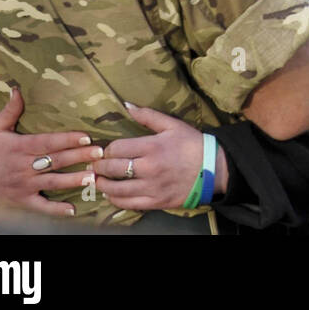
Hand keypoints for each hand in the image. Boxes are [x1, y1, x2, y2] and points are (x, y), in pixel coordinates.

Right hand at [0, 87, 99, 217]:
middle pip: (55, 161)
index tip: (86, 136)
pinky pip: (40, 206)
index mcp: (20, 147)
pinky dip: (55, 210)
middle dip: (79, 157)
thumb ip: (10, 110)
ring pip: (52, 182)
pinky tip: (72, 210)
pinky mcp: (21, 200)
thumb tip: (17, 88)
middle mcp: (24, 167)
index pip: (48, 142)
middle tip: (99, 153)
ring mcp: (23, 185)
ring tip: (92, 177)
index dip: (67, 139)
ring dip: (73, 181)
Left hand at [92, 103, 227, 211]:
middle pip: (112, 169)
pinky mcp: (155, 202)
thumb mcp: (173, 125)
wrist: (214, 169)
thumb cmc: (192, 144)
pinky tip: (112, 194)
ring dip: (102, 185)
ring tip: (98, 180)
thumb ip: (148, 116)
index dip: (106, 150)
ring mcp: (152, 187)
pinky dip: (115, 199)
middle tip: (95, 165)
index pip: (116, 149)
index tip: (103, 151)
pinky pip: (128, 204)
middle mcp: (149, 168)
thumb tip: (127, 105)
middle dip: (99, 167)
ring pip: (116, 189)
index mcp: (152, 147)